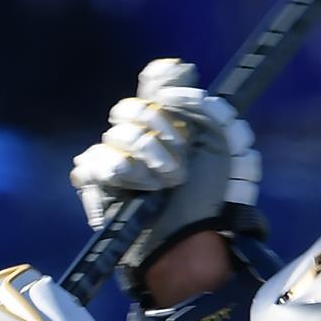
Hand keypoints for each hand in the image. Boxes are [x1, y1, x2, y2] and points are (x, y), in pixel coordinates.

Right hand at [69, 59, 264, 297]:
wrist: (194, 240)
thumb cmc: (214, 198)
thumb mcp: (226, 145)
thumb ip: (207, 106)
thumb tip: (170, 88)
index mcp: (172, 121)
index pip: (154, 81)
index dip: (162, 81)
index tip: (175, 96)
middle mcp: (141, 135)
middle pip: (131, 107)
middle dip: (160, 131)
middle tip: (181, 160)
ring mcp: (116, 159)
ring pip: (116, 134)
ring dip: (148, 159)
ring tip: (166, 184)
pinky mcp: (97, 183)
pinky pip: (94, 160)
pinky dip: (122, 172)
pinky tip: (142, 191)